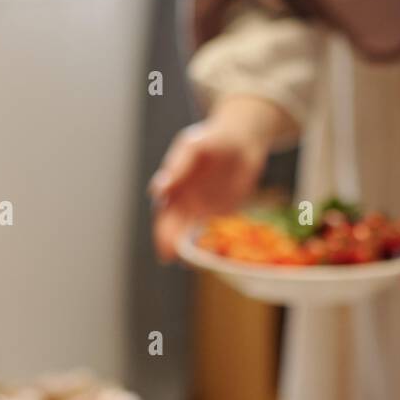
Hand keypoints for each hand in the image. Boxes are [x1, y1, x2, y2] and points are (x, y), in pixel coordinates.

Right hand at [150, 95, 288, 260]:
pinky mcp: (217, 213)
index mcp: (172, 183)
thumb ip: (178, 166)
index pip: (163, 208)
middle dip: (168, 240)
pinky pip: (208, 232)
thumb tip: (158, 190)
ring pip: (187, 231)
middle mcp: (182, 198)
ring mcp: (199, 207)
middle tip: (167, 255)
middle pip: (171, 224)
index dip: (161, 225)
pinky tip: (201, 260)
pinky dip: (204, 245)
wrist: (241, 141)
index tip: (163, 242)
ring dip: (183, 247)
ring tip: (182, 261)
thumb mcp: (194, 146)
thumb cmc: (213, 138)